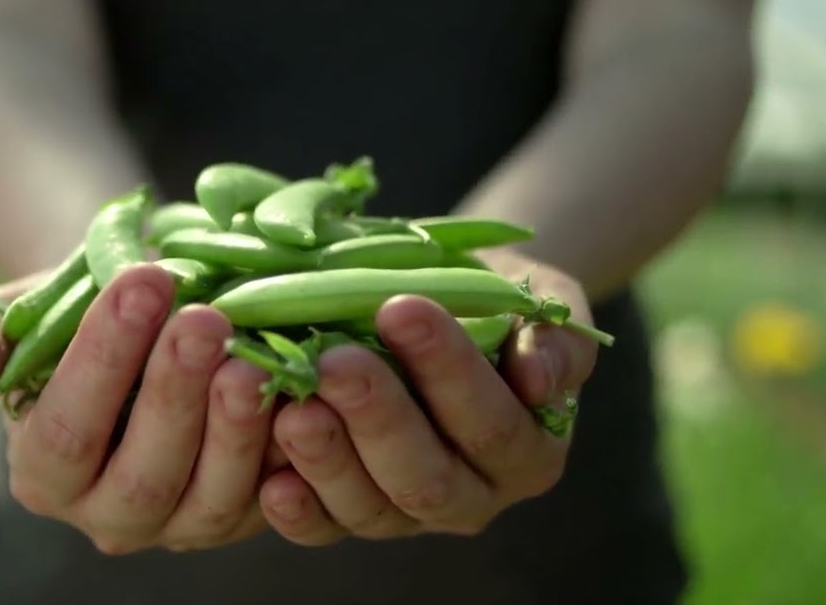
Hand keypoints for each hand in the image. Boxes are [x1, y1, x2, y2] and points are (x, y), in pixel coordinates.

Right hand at [0, 263, 282, 553]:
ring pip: (212, 497)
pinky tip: (301, 388)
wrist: (142, 320)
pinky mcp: (249, 512)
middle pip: (144, 474)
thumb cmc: (67, 315)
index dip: (103, 359)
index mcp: (45, 473)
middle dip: (175, 394)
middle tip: (205, 317)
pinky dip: (289, 448)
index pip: (65, 430)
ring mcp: (185, 522)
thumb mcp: (6, 316)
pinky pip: (274, 496)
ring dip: (234, 430)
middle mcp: (111, 515)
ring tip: (253, 358)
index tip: (143, 282)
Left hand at [257, 253, 598, 544]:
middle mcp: (472, 495)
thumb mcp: (540, 302)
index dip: (447, 369)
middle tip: (335, 362)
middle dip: (378, 418)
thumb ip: (554, 339)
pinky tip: (271, 482)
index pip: (492, 421)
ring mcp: (408, 513)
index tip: (399, 307)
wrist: (445, 306)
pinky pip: (324, 527)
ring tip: (293, 409)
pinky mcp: (351, 516)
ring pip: (372, 509)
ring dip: (328, 462)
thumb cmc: (495, 298)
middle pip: (427, 477)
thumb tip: (539, 379)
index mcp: (528, 450)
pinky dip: (297, 510)